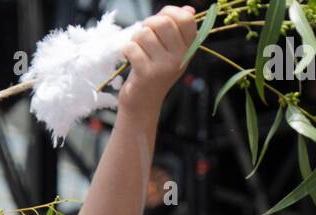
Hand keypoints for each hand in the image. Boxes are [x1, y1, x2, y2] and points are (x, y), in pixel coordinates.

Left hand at [117, 6, 198, 122]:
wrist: (142, 103)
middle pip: (163, 22)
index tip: (160, 21)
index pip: (186, 19)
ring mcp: (164, 67)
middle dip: (148, 23)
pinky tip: (130, 59)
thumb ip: (176, 29)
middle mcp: (179, 58)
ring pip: (144, 33)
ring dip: (136, 38)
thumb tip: (188, 9)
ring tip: (138, 50)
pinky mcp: (146, 74)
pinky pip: (132, 47)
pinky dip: (127, 50)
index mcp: (187, 49)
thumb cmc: (154, 71)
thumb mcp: (169, 50)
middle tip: (144, 35)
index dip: (169, 12)